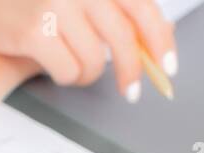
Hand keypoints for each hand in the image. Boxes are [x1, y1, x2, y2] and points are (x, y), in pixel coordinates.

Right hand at [0, 0, 175, 101]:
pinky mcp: (35, 30)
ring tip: (70, 67)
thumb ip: (107, 11)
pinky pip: (68, 71)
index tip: (168, 65)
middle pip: (123, 39)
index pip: (141, 7)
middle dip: (131, 73)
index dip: (160, 40)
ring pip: (94, 61)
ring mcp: (57, 5)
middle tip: (130, 92)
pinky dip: (64, 77)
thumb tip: (155, 41)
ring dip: (86, 74)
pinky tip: (51, 67)